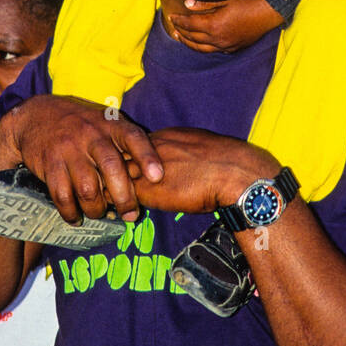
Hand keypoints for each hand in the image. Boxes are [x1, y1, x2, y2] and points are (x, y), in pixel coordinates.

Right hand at [0, 94, 163, 223]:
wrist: (37, 116)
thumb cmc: (82, 124)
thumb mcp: (105, 123)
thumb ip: (126, 144)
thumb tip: (153, 178)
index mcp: (110, 124)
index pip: (133, 138)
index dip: (147, 157)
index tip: (157, 177)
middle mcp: (91, 134)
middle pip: (111, 168)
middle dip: (124, 197)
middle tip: (131, 215)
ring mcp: (69, 149)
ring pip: (88, 189)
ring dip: (97, 209)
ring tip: (100, 214)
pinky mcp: (49, 164)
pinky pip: (62, 196)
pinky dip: (71, 212)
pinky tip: (76, 217)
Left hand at [126, 127, 277, 214]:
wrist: (234, 174)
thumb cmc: (226, 161)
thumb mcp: (199, 144)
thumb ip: (182, 149)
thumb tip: (182, 158)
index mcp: (165, 136)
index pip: (134, 145)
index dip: (131, 159)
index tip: (131, 169)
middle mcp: (151, 149)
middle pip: (120, 156)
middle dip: (116, 169)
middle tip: (113, 184)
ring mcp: (147, 167)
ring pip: (117, 176)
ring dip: (114, 187)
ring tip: (112, 198)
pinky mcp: (147, 190)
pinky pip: (125, 195)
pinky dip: (121, 202)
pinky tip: (120, 209)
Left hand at [168, 0, 282, 53]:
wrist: (269, 12)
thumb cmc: (248, 2)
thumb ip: (204, 3)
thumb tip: (186, 3)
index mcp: (214, 25)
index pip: (190, 25)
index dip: (179, 20)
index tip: (172, 16)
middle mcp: (218, 39)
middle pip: (193, 38)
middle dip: (181, 31)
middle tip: (174, 25)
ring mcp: (226, 46)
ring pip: (202, 49)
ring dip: (189, 43)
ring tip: (181, 37)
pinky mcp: (234, 48)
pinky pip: (215, 51)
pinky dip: (204, 48)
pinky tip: (201, 43)